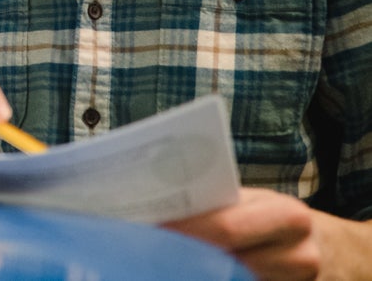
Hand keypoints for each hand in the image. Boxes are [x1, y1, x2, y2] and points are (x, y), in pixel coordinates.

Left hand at [163, 187, 318, 279]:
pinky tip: (190, 272)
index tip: (148, 227)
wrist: (330, 249)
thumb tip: (160, 205)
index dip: (183, 230)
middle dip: (182, 254)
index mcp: (287, 217)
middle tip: (145, 247)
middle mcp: (298, 256)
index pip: (225, 228)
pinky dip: (212, 280)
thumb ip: (222, 205)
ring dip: (193, 272)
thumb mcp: (259, 202)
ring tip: (160, 262)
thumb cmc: (278, 218)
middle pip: (226, 263)